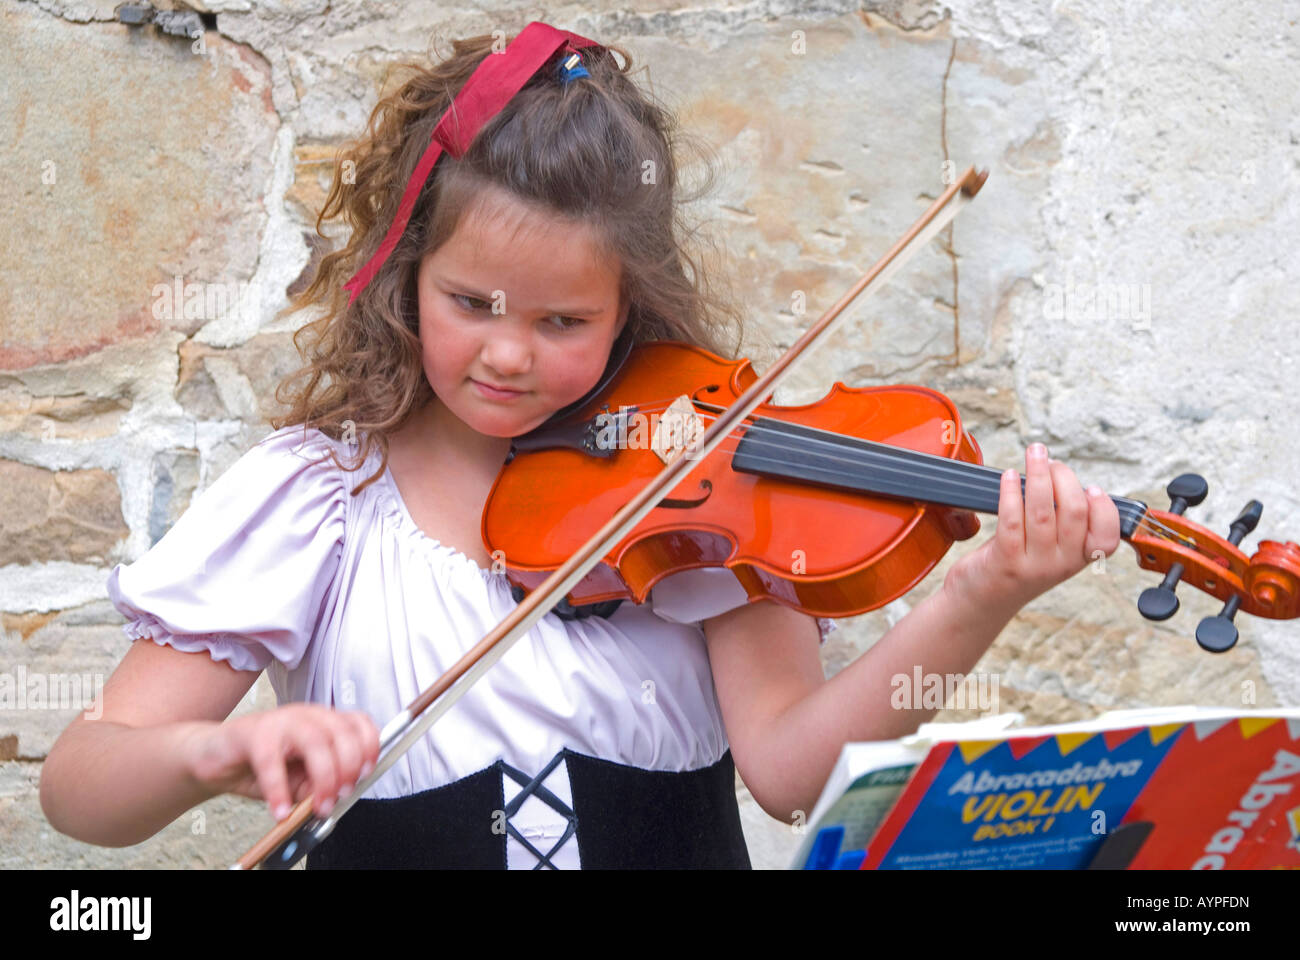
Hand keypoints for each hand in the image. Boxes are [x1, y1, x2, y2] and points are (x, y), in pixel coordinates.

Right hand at [181, 704, 380, 821]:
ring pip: (315, 740)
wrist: (214, 760)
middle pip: (341, 732)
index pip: (359, 723)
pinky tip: (280, 810)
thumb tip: (335, 796)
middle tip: (339, 797)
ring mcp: (280, 720)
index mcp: (324, 722)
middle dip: (347, 768)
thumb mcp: (299, 781)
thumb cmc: (261, 768)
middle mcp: (306, 715)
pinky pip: (270, 759)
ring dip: (323, 777)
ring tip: (318, 806)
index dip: (369, 746)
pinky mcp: (252, 732)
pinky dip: (278, 789)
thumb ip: (318, 784)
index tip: (365, 774)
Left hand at [943, 442, 1121, 613]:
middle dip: (1064, 477)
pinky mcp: (1006, 561)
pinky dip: (1011, 492)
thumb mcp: (1050, 551)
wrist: (982, 602)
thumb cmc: (1016, 566)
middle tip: (1052, 462)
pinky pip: (1011, 519)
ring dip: (1038, 475)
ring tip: (1034, 454)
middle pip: (1074, 512)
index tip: (1091, 488)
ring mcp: (1034, 564)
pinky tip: (1009, 476)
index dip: (1104, 510)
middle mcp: (1060, 564)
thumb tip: (1063, 478)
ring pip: (1042, 511)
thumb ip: (1063, 524)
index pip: (1107, 538)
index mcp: (1077, 559)